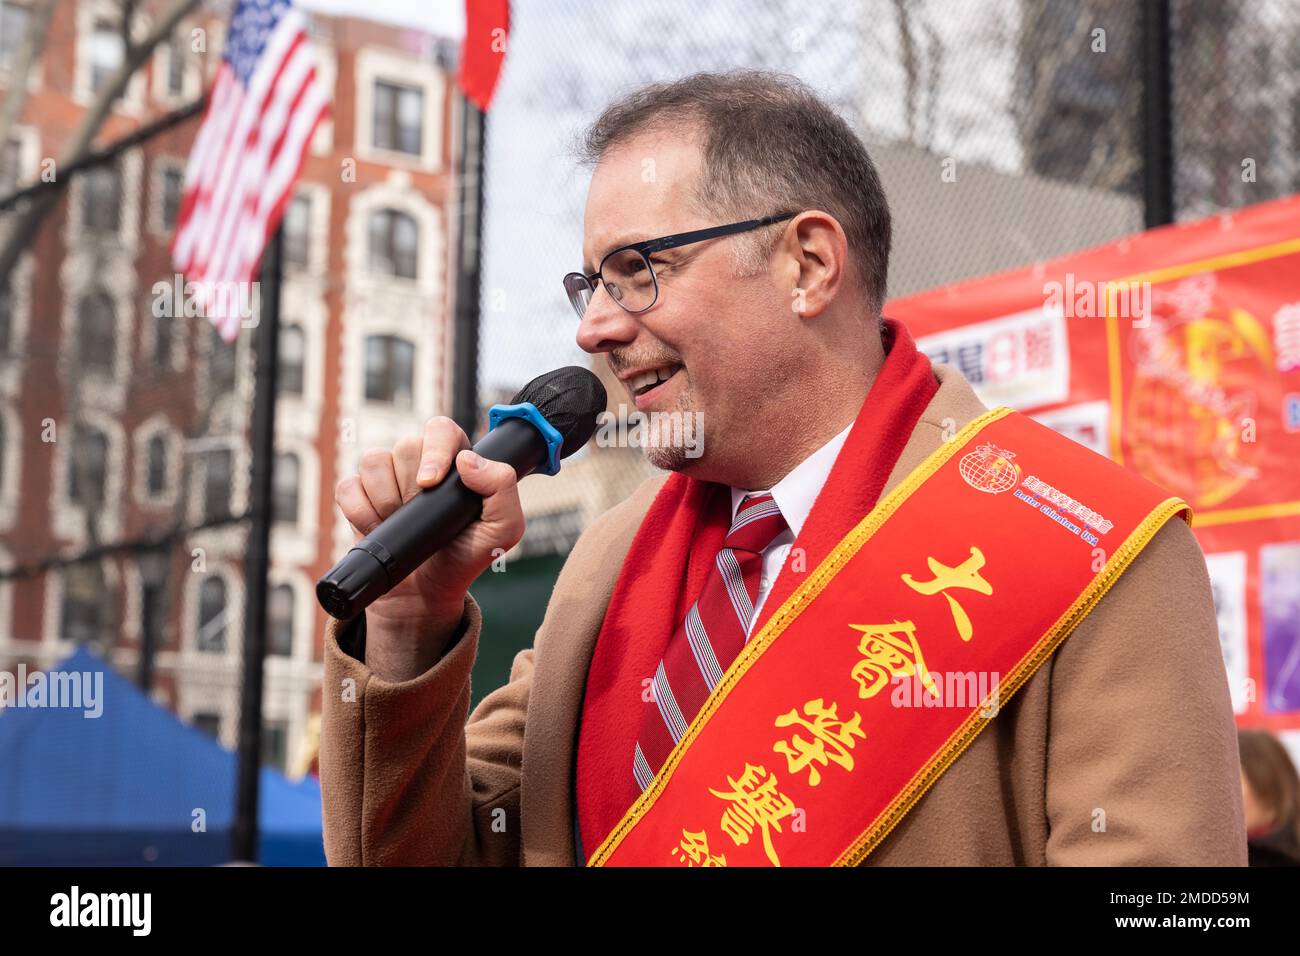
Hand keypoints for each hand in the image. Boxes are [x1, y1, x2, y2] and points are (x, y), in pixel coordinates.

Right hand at [334, 417, 524, 673]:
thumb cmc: (467, 556)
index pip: (441, 430)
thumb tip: (467, 460)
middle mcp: (420, 461)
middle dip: (411, 488)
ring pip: (373, 461)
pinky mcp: (359, 495)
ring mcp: (387, 476)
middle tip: (421, 515)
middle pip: (405, 446)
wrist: (427, 592)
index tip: (430, 483)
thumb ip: (502, 489)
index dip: (434, 450)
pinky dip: (360, 512)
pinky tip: (378, 528)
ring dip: (386, 500)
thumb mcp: (504, 529)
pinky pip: (349, 487)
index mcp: (457, 460)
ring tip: (400, 522)